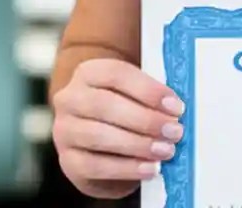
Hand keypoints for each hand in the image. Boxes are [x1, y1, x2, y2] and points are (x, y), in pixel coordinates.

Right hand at [52, 59, 185, 199]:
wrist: (97, 143)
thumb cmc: (123, 111)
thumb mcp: (134, 95)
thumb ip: (151, 97)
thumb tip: (177, 110)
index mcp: (89, 73)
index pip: (116, 74)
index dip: (147, 90)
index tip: (176, 106)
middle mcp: (70, 99)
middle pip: (106, 105)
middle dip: (145, 119)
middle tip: (175, 131)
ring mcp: (64, 130)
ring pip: (99, 136)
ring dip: (138, 144)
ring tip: (166, 150)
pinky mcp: (67, 161)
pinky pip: (95, 165)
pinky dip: (126, 168)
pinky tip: (149, 169)